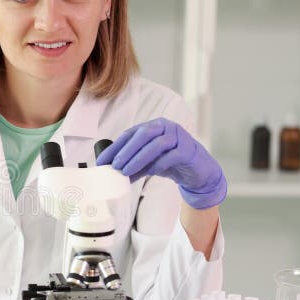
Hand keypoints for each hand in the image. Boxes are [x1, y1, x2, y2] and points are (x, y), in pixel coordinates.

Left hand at [96, 117, 226, 208]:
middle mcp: (166, 127)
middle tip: (114, 165)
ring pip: (156, 144)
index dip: (115, 147)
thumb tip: (112, 172)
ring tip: (126, 171)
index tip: (102, 161)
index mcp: (153, 126)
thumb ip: (133, 164)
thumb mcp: (148, 162)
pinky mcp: (188, 150)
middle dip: (126, 150)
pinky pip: (171, 156)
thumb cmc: (170, 163)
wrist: (197, 172)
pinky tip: (148, 173)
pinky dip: (157, 164)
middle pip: (143, 134)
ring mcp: (179, 136)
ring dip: (138, 158)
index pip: (130, 134)